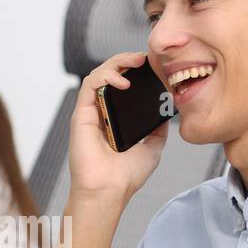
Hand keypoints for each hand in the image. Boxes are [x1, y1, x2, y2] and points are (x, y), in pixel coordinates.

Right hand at [67, 51, 167, 206]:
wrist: (109, 190)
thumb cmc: (125, 177)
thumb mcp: (152, 148)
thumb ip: (156, 130)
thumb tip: (166, 112)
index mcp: (114, 120)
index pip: (121, 87)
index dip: (134, 72)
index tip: (151, 66)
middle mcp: (100, 114)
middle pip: (109, 76)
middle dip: (126, 61)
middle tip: (143, 57)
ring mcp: (90, 112)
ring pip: (98, 74)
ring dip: (117, 62)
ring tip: (135, 62)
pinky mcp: (81, 113)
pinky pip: (91, 84)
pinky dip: (106, 75)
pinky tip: (123, 80)